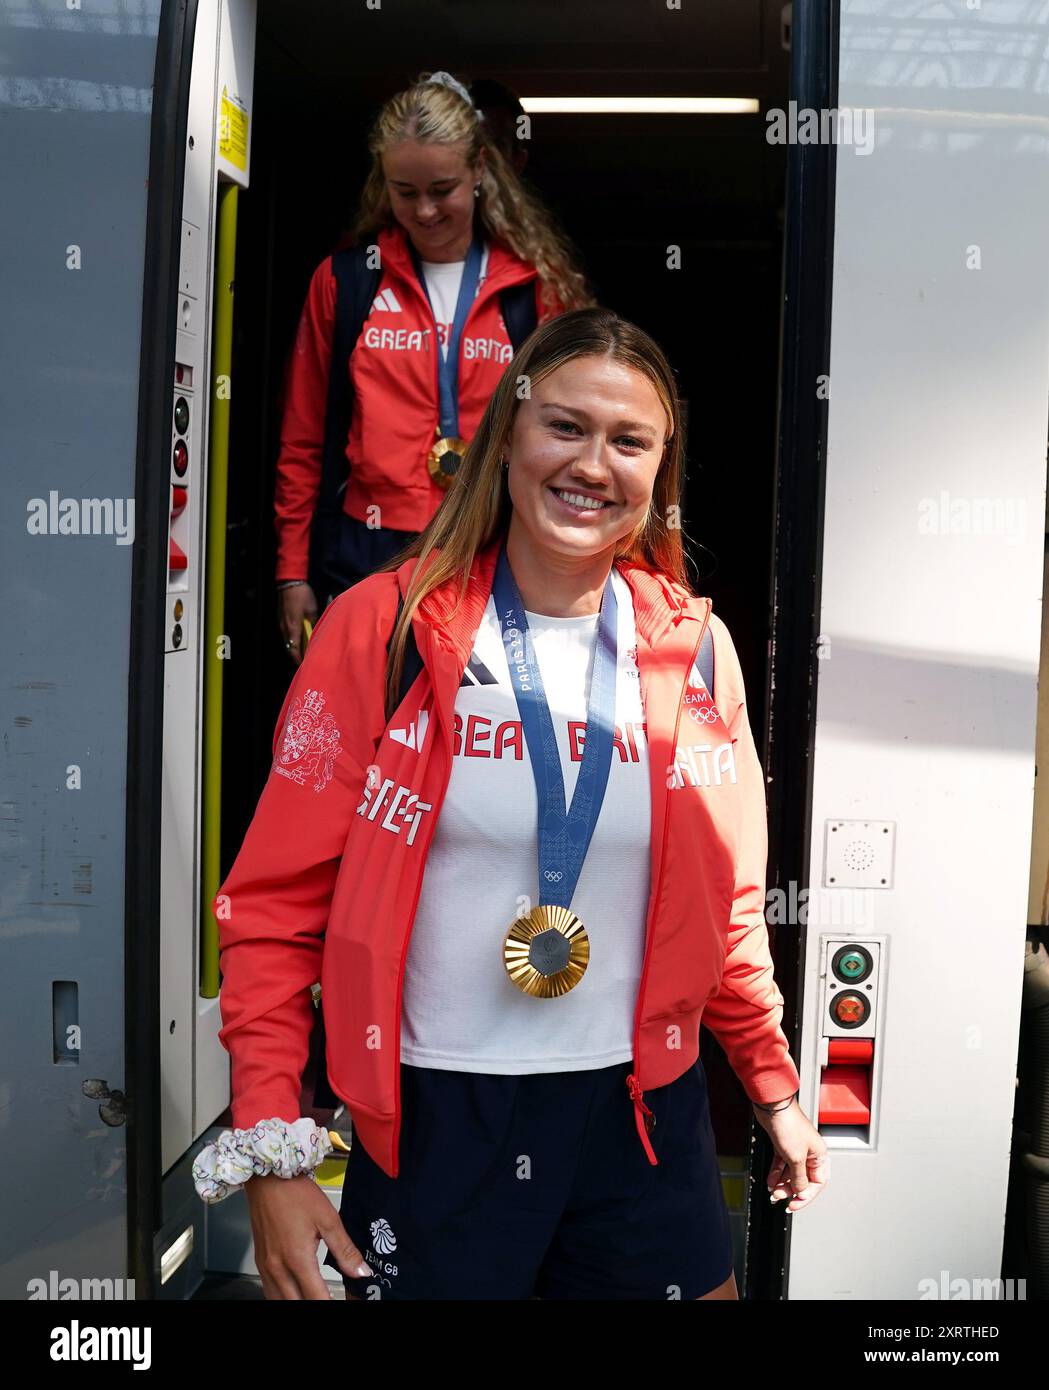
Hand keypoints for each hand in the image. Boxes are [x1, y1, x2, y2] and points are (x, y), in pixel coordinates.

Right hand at [244, 1172, 372, 1299]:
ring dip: (297, 1303)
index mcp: (298, 1259)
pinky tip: (292, 1294)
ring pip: (279, 1301)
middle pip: (296, 1304)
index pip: (316, 1297)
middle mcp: (278, 1268)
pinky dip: (282, 1298)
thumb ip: (345, 1250)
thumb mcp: (328, 1218)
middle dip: (314, 1304)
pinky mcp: (259, 1262)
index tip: (340, 1303)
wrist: (267, 1179)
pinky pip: (269, 1291)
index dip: (330, 1304)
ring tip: (312, 1297)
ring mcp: (266, 1267)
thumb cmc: (295, 1193)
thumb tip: (361, 1271)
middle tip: (328, 1299)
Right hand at [277, 583, 317, 666]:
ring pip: (287, 641)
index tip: (304, 664)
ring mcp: (281, 623)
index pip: (294, 649)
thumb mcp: (312, 610)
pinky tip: (300, 639)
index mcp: (293, 627)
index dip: (298, 659)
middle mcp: (284, 627)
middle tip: (306, 660)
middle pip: (289, 648)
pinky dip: (292, 640)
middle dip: (297, 656)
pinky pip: (286, 634)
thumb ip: (312, 624)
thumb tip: (314, 633)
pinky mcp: (280, 619)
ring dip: (294, 648)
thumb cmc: (302, 595)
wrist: (289, 582)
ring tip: (304, 651)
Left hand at [752, 1098, 828, 1212]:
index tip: (794, 1204)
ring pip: (790, 1173)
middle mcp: (809, 1153)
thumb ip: (799, 1177)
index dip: (806, 1196)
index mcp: (819, 1156)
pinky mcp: (783, 1145)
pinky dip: (775, 1174)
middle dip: (791, 1190)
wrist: (772, 1107)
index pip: (817, 1183)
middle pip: (803, 1179)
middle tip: (779, 1198)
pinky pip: (781, 1165)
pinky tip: (770, 1181)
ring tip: (772, 1191)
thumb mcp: (796, 1157)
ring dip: (782, 1183)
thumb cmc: (788, 1125)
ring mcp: (795, 1149)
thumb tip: (800, 1191)